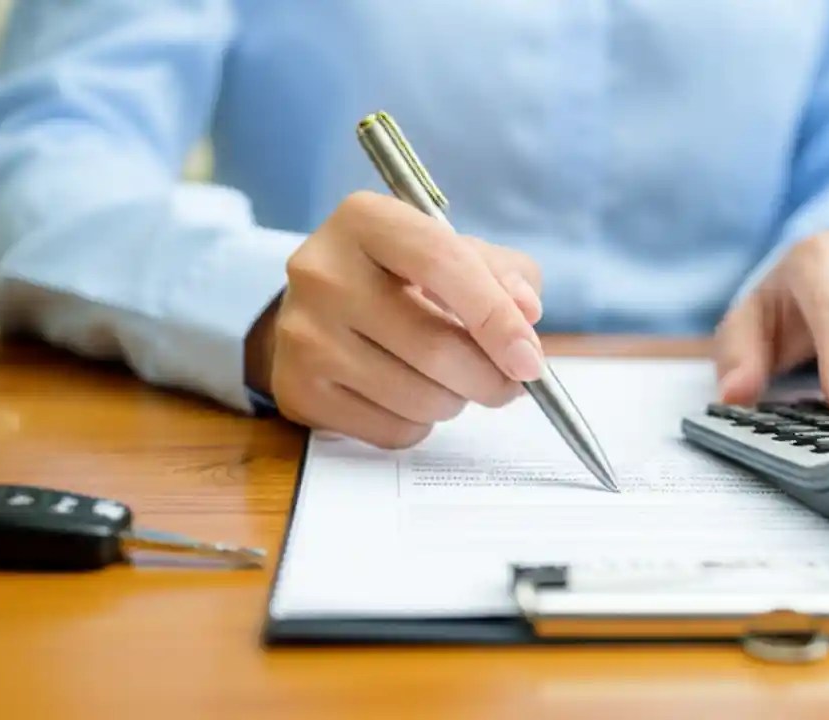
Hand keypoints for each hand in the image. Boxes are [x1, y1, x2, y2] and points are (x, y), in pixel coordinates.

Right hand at [245, 191, 543, 447]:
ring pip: (418, 397)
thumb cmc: (401, 278)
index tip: (529, 359)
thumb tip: (525, 313)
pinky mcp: (298, 390)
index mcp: (365, 220)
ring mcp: (302, 334)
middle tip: (509, 382)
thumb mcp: (455, 252)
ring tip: (453, 382)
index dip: (496, 317)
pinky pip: (391, 429)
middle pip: (434, 346)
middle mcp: (321, 272)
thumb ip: (503, 274)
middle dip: (489, 377)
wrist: (320, 312)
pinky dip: (420, 423)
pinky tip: (410, 396)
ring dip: (457, 401)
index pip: (442, 265)